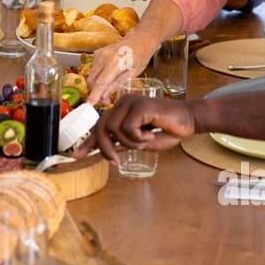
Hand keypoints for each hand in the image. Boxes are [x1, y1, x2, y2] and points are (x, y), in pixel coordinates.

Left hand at [74, 94, 197, 163]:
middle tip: (115, 162)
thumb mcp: (140, 141)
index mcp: (121, 111)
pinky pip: (128, 128)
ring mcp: (130, 102)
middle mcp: (122, 103)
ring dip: (129, 143)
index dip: (87, 142)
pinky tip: (152, 134)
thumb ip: (123, 143)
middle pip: (101, 128)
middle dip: (105, 148)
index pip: (98, 126)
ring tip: (145, 142)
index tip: (76, 155)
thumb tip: (106, 151)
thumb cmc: (167, 130)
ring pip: (113, 129)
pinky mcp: (140, 105)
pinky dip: (139, 138)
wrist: (188, 121)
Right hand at [85, 32, 159, 106]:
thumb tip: (104, 96)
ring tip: (108, 89)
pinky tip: (108, 77)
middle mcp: (104, 57)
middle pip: (92, 80)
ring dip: (97, 85)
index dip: (95, 95)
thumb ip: (117, 84)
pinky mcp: (97, 53)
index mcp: (115, 62)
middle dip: (96, 93)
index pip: (101, 83)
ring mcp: (99, 54)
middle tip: (106, 100)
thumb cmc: (140, 56)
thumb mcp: (133, 73)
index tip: (89, 104)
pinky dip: (97, 76)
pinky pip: (93, 69)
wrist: (139, 40)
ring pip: (91, 76)